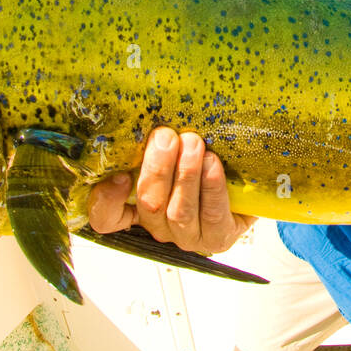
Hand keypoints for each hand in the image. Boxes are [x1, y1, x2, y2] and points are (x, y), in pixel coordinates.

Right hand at [87, 126, 255, 253]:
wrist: (244, 179)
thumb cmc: (200, 157)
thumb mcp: (173, 148)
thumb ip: (155, 141)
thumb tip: (150, 113)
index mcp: (137, 206)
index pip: (106, 217)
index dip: (106, 200)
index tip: (118, 174)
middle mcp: (158, 225)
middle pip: (148, 205)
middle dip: (157, 168)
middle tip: (166, 137)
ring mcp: (187, 236)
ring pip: (179, 211)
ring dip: (186, 174)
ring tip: (193, 143)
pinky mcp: (218, 238)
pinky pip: (212, 216)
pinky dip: (211, 187)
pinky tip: (212, 164)